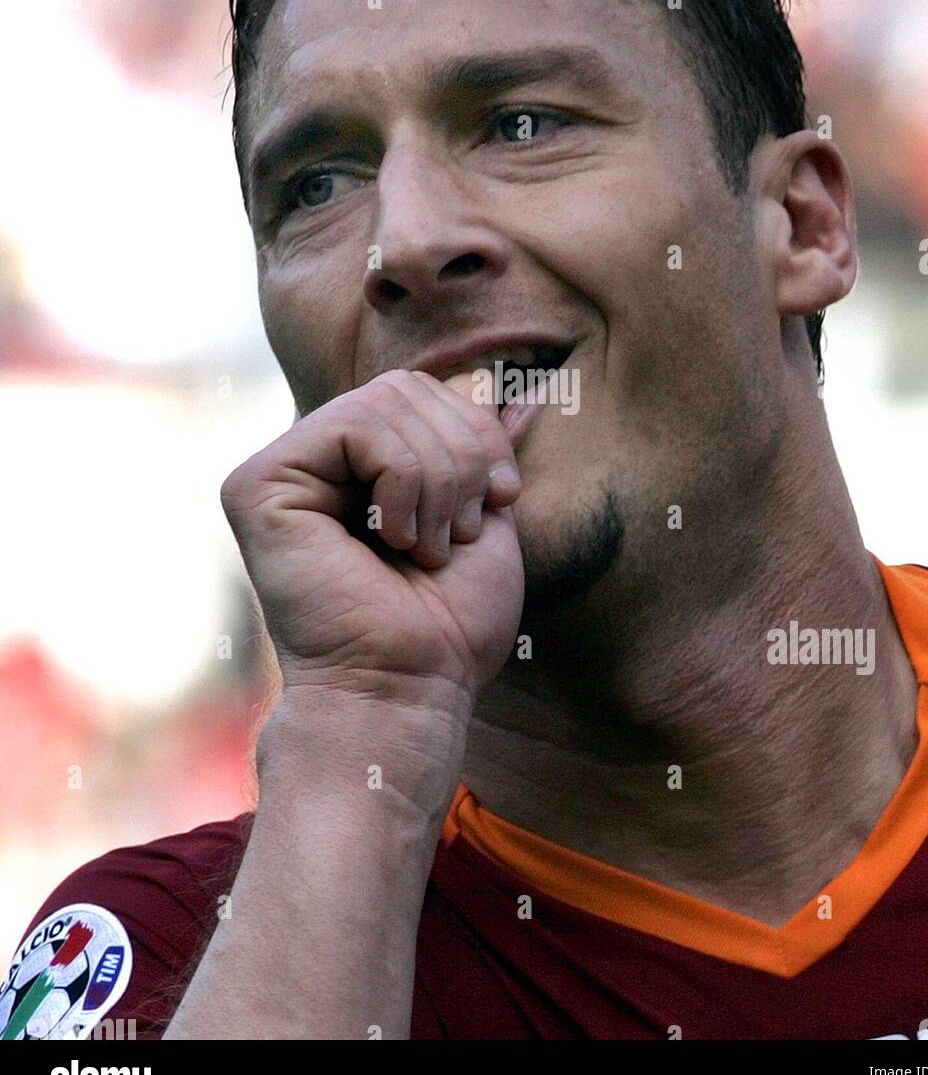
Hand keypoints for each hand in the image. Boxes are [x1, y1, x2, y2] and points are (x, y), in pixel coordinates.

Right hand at [220, 369, 524, 700]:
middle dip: (462, 453)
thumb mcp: (485, 517)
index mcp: (360, 468)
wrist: (410, 687)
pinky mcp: (257, 485)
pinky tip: (394, 540)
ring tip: (429, 547)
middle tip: (462, 531)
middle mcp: (314, 463)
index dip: (478, 433)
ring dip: (438, 478)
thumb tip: (522, 392)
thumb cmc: (449, 625)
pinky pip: (355, 426)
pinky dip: (403, 481)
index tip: (502, 500)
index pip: (423, 392)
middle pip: (404, 387)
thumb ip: (485, 450)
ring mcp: (282, 472)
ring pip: (384, 402)